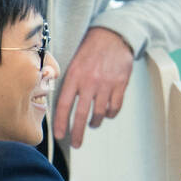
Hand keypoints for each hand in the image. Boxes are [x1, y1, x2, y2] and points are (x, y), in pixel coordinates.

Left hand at [54, 27, 134, 148]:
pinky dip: (110, 114)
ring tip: (92, 124)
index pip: (64, 104)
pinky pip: (115, 107)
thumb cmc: (90, 50)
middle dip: (78, 132)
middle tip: (76, 144)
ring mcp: (106, 84)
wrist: (113, 36)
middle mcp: (90, 82)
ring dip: (94, 122)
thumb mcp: (73, 62)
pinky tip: (106, 113)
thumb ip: (68, 81)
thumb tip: (59, 103)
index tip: (60, 134)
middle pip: (82, 114)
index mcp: (74, 76)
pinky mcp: (120, 85)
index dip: (61, 122)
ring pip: (100, 113)